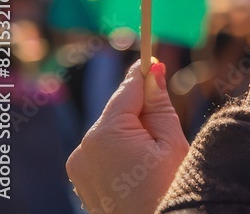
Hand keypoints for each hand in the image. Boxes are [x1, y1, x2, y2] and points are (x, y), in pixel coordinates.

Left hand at [67, 61, 188, 213]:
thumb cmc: (168, 189)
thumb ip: (158, 102)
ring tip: (154, 158)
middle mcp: (84, 146)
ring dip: (133, 131)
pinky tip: (140, 169)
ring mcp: (79, 165)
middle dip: (143, 111)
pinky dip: (123, 149)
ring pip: (113, 129)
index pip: (128, 88)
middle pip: (120, 109)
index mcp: (105, 134)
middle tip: (167, 132)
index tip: (158, 59)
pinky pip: (105, 150)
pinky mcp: (82, 178)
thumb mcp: (170, 141)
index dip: (146, 73)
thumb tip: (152, 69)